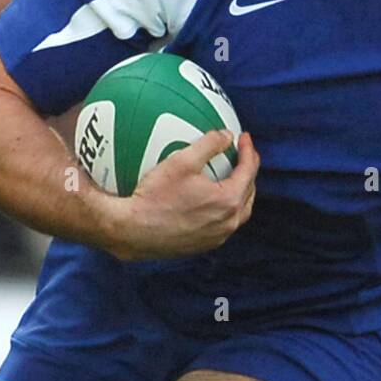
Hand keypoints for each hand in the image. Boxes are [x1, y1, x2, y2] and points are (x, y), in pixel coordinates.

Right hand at [106, 130, 258, 260]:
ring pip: (239, 212)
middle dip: (248, 171)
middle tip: (241, 156)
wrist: (132, 231)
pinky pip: (222, 225)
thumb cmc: (154, 197)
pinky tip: (212, 200)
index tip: (243, 138)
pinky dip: (225, 209)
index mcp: (228, 201)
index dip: (248, 151)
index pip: (248, 171)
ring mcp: (217, 237)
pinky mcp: (204, 245)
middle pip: (248, 192)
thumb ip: (209, 144)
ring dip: (239, 192)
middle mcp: (227, 222)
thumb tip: (226, 135)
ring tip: (232, 177)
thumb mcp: (181, 161)